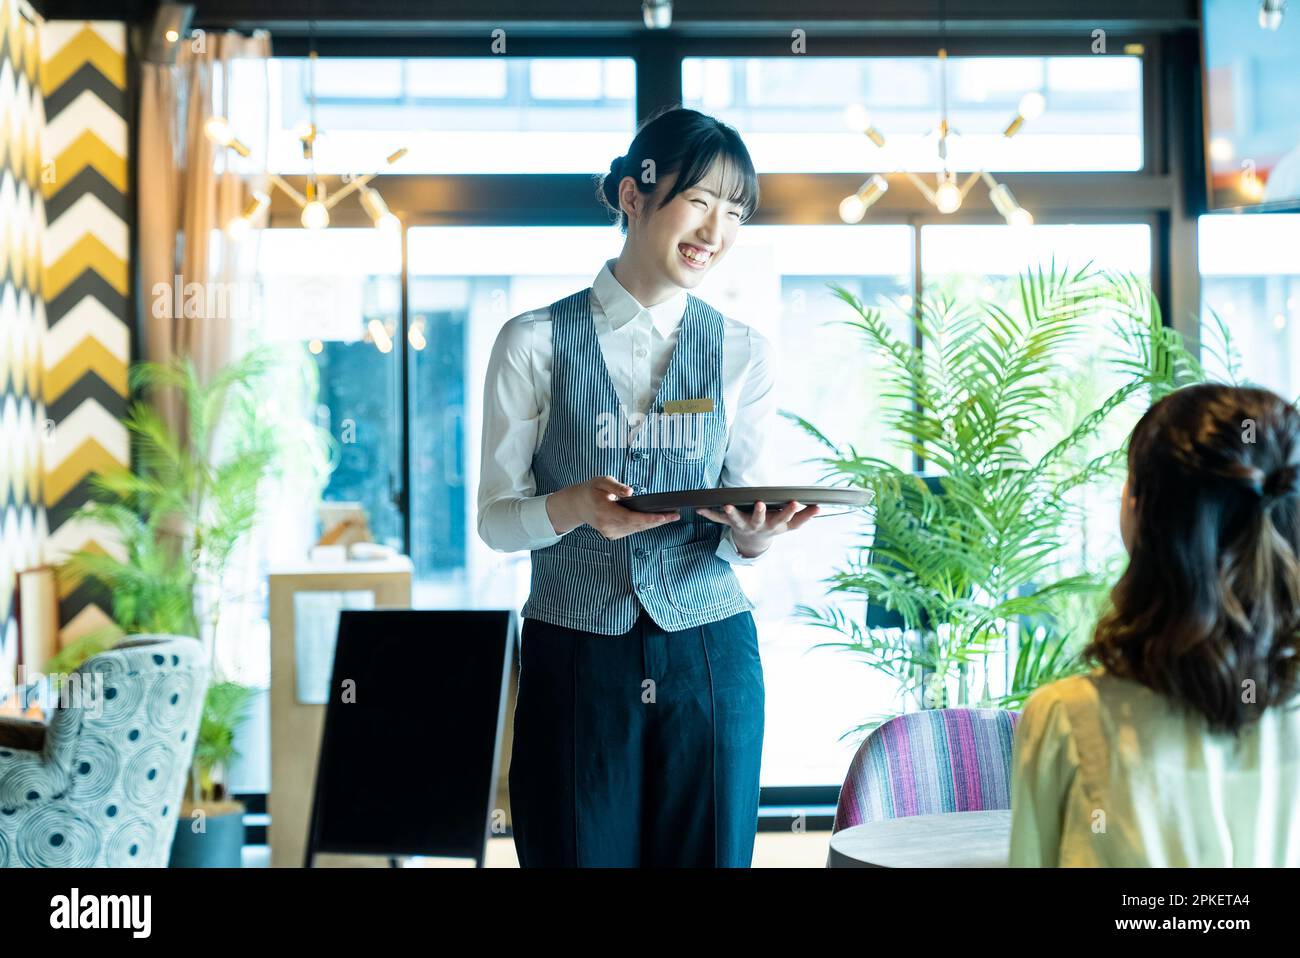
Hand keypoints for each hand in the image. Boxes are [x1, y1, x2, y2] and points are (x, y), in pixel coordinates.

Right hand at [546, 476, 680, 540]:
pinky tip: (656, 520)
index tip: (664, 516)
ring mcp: (610, 533)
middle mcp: (607, 526)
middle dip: (657, 521)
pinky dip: (644, 526)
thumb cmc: (591, 490)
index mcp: (604, 511)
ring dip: (653, 524)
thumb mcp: (602, 481)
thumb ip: (616, 486)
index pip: (631, 517)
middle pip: (637, 526)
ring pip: (636, 530)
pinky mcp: (612, 535)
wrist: (578, 505)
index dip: (649, 518)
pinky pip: (632, 531)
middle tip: (676, 515)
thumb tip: (631, 492)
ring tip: (670, 517)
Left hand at [696, 500, 819, 557]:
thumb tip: (820, 507)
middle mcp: (758, 526)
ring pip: (737, 520)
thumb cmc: (774, 526)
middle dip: (760, 512)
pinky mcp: (730, 523)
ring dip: (731, 513)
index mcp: (774, 525)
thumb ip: (804, 516)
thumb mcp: (790, 525)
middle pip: (760, 520)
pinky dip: (708, 514)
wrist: (753, 542)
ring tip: (727, 506)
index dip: (789, 511)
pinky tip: (698, 508)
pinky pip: (717, 519)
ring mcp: (743, 525)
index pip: (784, 518)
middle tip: (761, 504)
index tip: (794, 501)